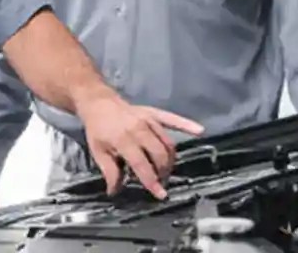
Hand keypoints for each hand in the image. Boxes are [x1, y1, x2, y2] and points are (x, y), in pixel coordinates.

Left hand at [77, 91, 203, 199]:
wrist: (99, 103)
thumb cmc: (98, 129)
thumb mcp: (98, 152)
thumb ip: (109, 171)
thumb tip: (115, 191)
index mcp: (123, 139)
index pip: (141, 164)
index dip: (151, 181)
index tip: (160, 194)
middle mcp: (139, 128)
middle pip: (159, 154)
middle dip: (162, 171)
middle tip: (159, 181)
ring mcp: (148, 120)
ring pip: (167, 142)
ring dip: (170, 159)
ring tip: (166, 170)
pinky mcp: (154, 113)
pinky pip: (172, 119)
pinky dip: (186, 125)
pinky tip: (199, 131)